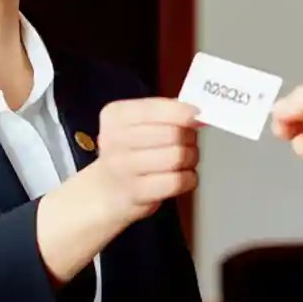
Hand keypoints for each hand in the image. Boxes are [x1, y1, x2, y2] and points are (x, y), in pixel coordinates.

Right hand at [84, 97, 201, 224]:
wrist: (105, 191)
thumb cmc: (129, 153)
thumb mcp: (137, 124)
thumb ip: (166, 112)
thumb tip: (197, 114)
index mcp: (116, 116)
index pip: (156, 108)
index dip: (183, 112)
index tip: (197, 114)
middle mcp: (115, 140)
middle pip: (172, 133)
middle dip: (190, 137)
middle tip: (188, 142)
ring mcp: (123, 168)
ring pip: (177, 156)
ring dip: (191, 158)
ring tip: (185, 159)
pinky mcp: (136, 193)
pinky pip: (177, 181)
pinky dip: (189, 178)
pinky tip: (182, 176)